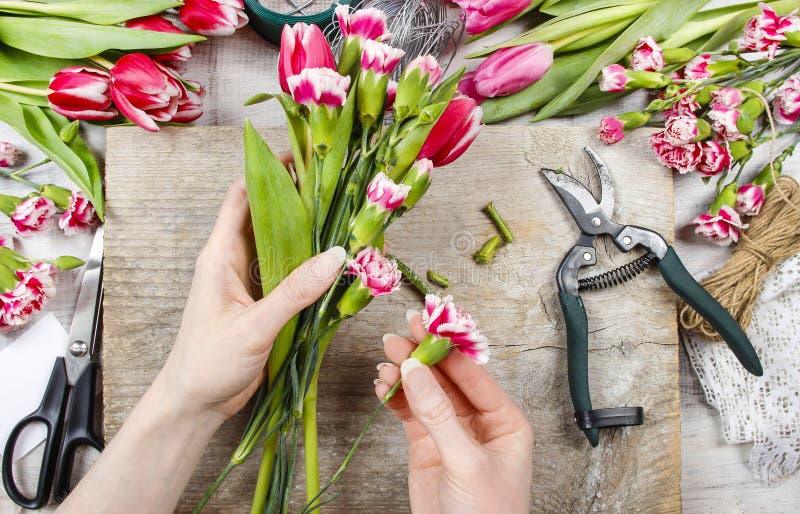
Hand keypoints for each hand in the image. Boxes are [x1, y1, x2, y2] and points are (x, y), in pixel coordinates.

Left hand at [156, 177, 344, 421]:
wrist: (194, 402)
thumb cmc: (209, 363)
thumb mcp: (254, 327)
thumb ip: (294, 292)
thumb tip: (337, 254)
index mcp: (220, 255)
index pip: (242, 197)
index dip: (267, 171)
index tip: (301, 156)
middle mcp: (234, 261)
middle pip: (266, 215)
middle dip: (296, 198)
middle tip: (336, 185)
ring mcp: (248, 281)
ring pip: (279, 244)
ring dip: (306, 232)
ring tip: (343, 217)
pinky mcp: (260, 302)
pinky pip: (287, 273)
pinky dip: (307, 264)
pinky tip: (333, 263)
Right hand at [374, 312, 532, 513]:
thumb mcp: (466, 461)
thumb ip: (438, 414)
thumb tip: (415, 369)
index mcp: (505, 420)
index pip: (472, 374)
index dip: (446, 349)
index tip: (423, 326)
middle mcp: (479, 422)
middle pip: (446, 378)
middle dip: (421, 357)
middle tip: (396, 336)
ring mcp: (451, 433)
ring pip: (425, 393)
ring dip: (404, 376)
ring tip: (384, 362)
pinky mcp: (427, 447)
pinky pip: (410, 413)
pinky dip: (395, 398)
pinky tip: (382, 386)